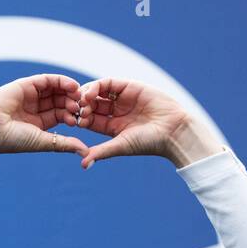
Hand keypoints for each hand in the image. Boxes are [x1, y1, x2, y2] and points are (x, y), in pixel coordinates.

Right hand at [0, 74, 88, 156]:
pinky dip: (61, 81)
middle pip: (60, 101)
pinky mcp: (27, 84)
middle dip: (73, 103)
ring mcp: (31, 95)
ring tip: (80, 95)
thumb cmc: (14, 139)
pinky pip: (47, 79)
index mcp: (39, 123)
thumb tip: (86, 151)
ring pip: (56, 89)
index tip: (80, 121)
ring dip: (70, 91)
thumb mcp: (43, 141)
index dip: (72, 116)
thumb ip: (64, 144)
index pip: (61, 115)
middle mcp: (36, 108)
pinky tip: (72, 86)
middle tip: (82, 107)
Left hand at [74, 78, 212, 169]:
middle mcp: (116, 111)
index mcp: (112, 127)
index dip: (81, 119)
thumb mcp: (120, 146)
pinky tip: (90, 92)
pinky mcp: (129, 86)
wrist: (172, 130)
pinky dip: (98, 85)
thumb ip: (101, 152)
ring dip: (87, 94)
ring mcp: (122, 98)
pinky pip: (109, 82)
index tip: (74, 122)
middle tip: (76, 109)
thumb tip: (82, 164)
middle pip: (92, 104)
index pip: (90, 120)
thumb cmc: (148, 142)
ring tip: (82, 100)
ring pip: (98, 92)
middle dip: (82, 106)